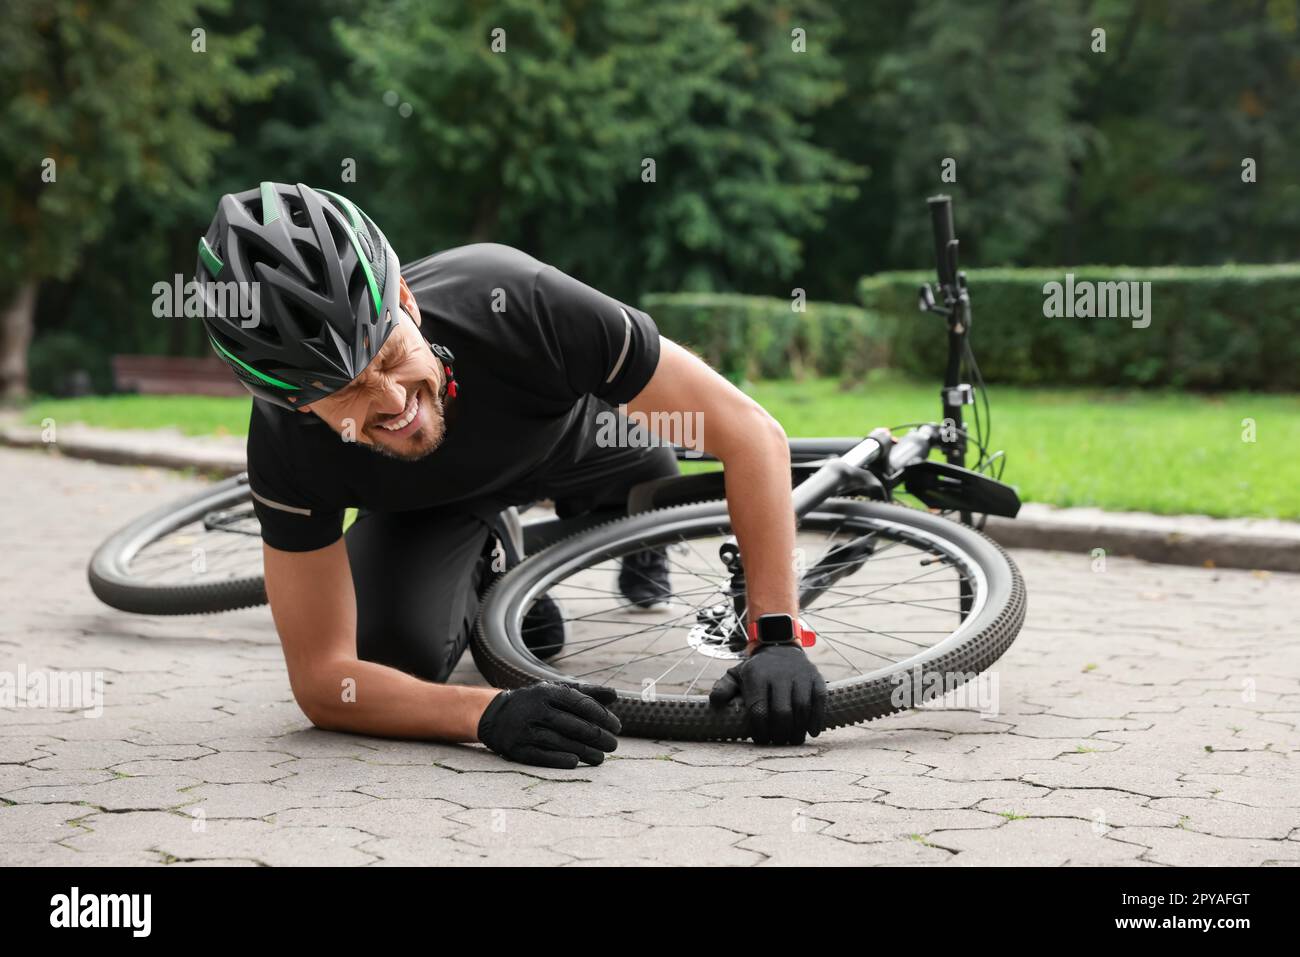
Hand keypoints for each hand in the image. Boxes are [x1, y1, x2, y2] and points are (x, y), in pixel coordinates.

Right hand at [477, 682, 620, 767]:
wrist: (495, 716)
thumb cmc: (535, 703)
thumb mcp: (555, 692)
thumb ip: (585, 693)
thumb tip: (614, 695)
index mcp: (547, 692)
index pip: (580, 703)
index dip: (602, 716)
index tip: (616, 726)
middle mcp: (536, 710)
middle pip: (574, 725)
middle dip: (598, 737)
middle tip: (613, 745)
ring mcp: (526, 730)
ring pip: (562, 743)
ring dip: (586, 752)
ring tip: (601, 757)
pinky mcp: (518, 749)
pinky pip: (544, 756)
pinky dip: (562, 759)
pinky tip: (577, 761)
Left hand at [709, 644, 826, 744]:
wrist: (780, 648)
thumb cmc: (756, 670)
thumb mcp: (736, 674)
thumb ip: (724, 688)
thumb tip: (715, 703)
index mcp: (757, 676)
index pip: (759, 710)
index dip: (760, 730)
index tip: (761, 740)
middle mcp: (779, 674)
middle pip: (782, 712)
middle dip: (780, 733)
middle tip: (778, 743)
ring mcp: (800, 675)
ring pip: (802, 708)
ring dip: (798, 729)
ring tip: (793, 741)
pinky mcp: (816, 677)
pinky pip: (819, 700)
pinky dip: (817, 718)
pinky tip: (812, 732)